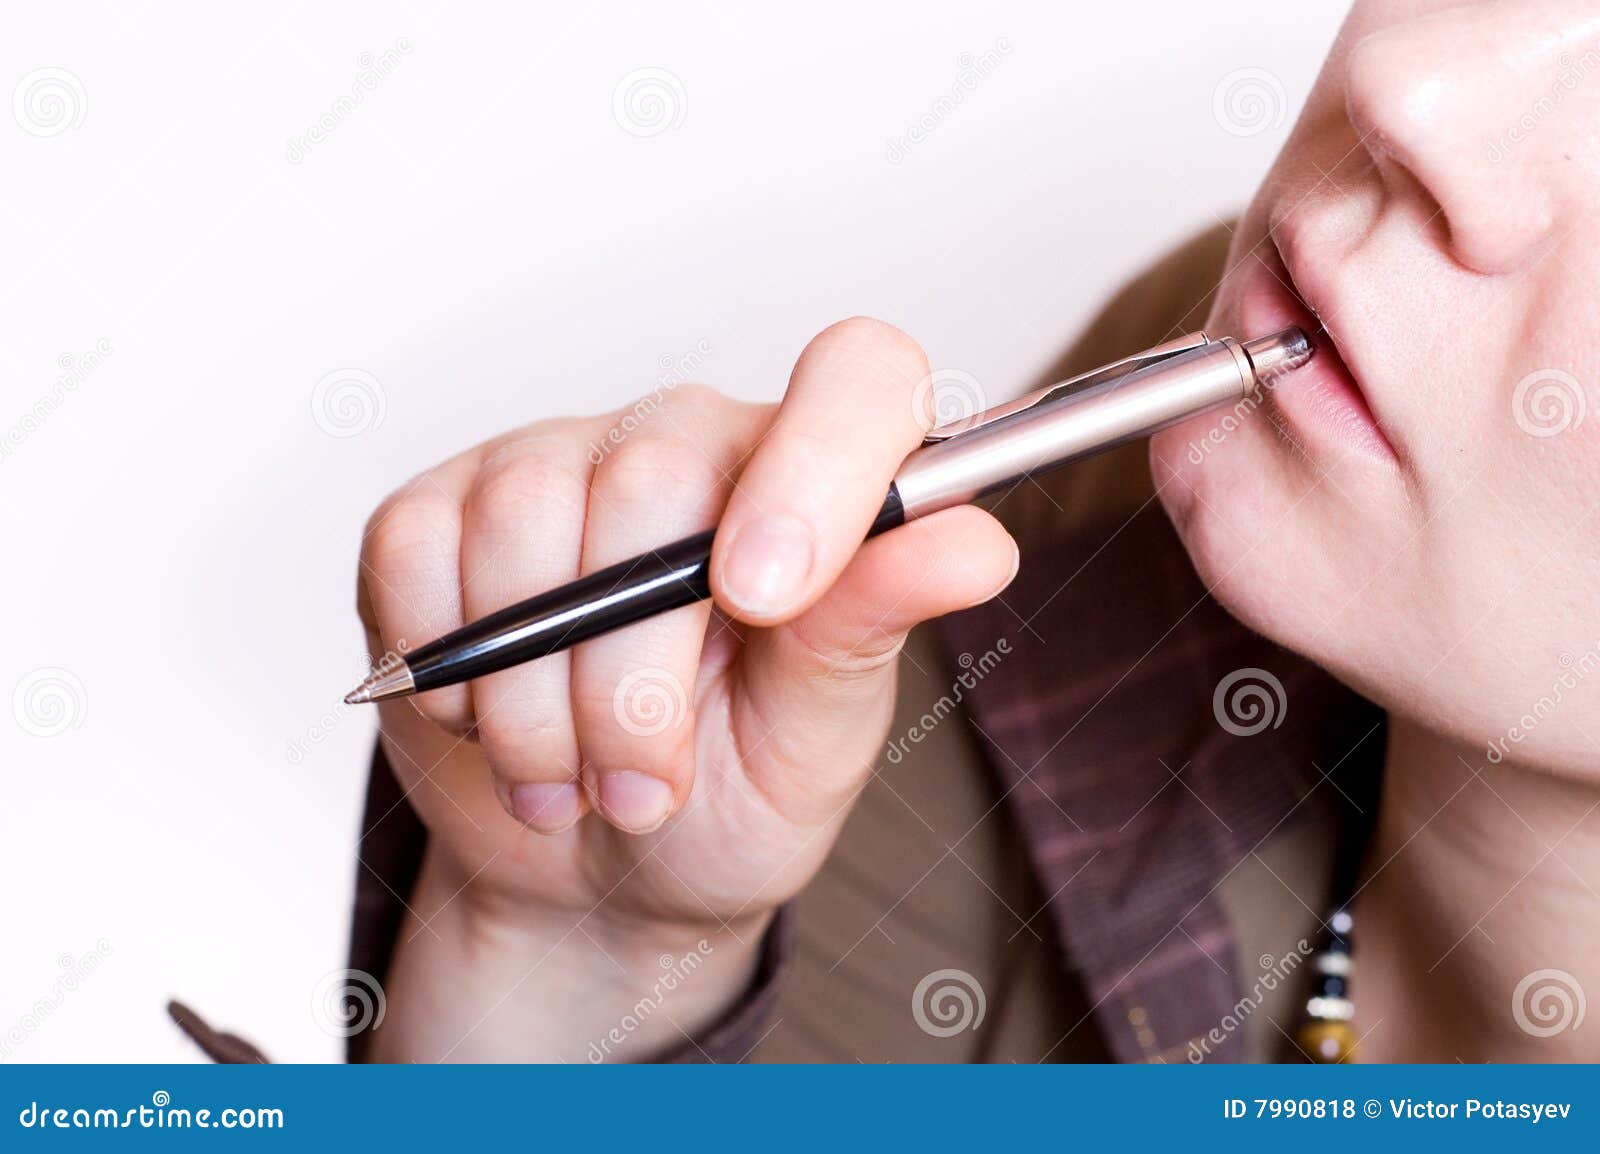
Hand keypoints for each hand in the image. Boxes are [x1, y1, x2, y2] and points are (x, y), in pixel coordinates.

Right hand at [355, 318, 1017, 1059]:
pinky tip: (490, 718)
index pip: (854, 379)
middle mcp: (688, 447)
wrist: (593, 869)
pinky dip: (450, 668)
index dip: (816, 468)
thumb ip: (872, 628)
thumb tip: (974, 546)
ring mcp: (557, 463)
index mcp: (815, 484)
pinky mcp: (441, 507)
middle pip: (651, 477)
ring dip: (536, 701)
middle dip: (633, 679)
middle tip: (645, 789)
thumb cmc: (729, 798)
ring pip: (523, 523)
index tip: (762, 598)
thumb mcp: (818, 737)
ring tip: (572, 779)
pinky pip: (417, 551)